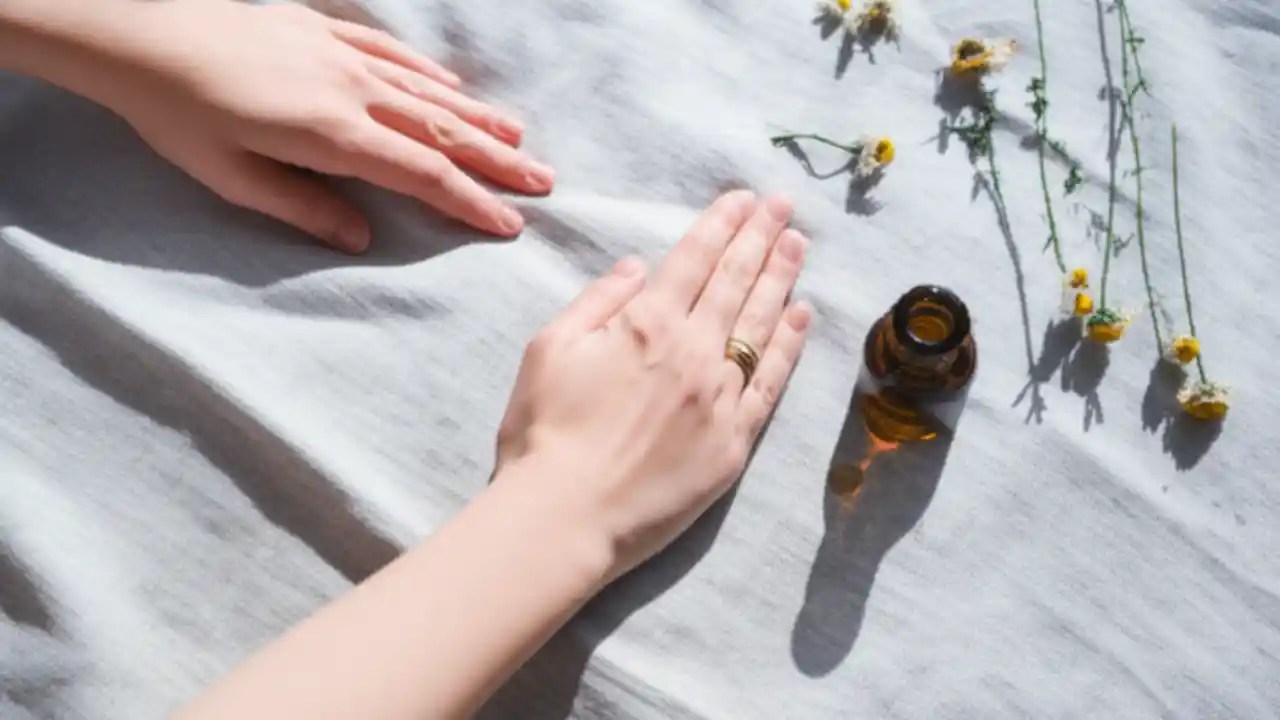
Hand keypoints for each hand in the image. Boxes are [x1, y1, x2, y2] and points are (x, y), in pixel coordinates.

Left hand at [69, 0, 552, 250]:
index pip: (421, 174)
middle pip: (442, 131)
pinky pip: (394, 54)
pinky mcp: (325, 30)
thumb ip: (303, 208)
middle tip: (543, 183)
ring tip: (520, 140)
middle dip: (496, 162)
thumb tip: (363, 236)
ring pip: (428, 91)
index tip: (507, 223)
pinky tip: (455, 88)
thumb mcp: (233, 177)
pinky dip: (430, 75)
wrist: (141, 33)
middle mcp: (352, 91)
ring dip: (479, 118)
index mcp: (333, 135)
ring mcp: (342, 55)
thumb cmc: (178, 116)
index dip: (469, 201)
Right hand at [494, 191, 811, 580]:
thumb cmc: (543, 433)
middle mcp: (693, 351)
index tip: (745, 198)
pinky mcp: (735, 441)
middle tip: (784, 207)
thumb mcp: (549, 349)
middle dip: (761, 237)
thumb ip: (597, 301)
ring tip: (798, 244)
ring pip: (761, 323)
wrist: (564, 516)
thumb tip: (638, 267)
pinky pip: (771, 383)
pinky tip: (801, 315)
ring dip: (781, 278)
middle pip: (735, 281)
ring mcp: (720, 396)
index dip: (721, 224)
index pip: (694, 259)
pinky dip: (788, 345)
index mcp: (646, 323)